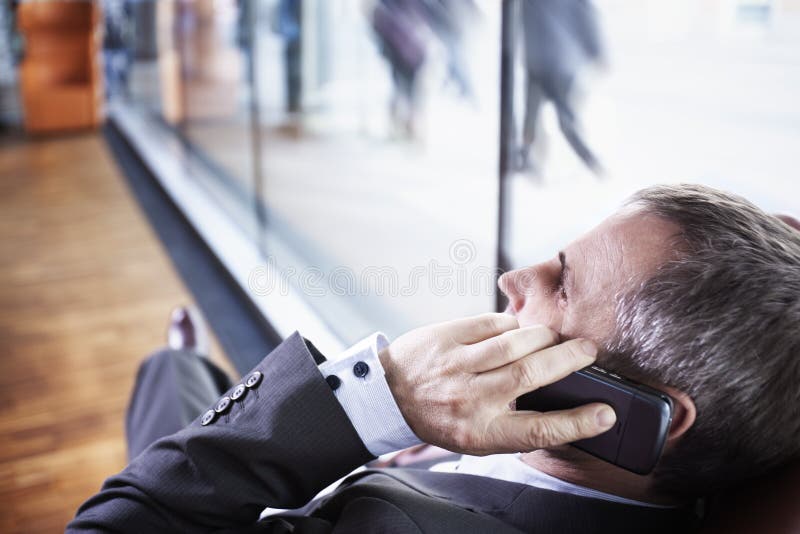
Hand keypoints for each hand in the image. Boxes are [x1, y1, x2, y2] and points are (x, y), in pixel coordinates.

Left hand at [379, 313, 616, 455]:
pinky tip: (514, 333)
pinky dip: (512, 326)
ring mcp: (456, 364)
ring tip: (553, 339)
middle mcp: (469, 399)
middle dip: (569, 360)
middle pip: (532, 374)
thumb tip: (567, 409)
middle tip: (588, 352)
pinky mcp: (446, 336)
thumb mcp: (477, 435)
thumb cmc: (441, 417)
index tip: (606, 414)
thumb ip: (516, 425)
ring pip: (516, 342)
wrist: (388, 393)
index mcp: (481, 432)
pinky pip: (493, 324)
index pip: (538, 430)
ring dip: (544, 337)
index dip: (578, 423)